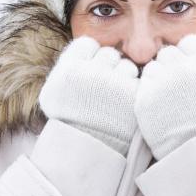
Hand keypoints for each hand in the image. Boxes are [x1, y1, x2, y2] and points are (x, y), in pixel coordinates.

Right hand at [38, 35, 138, 156]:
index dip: (91, 57)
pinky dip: (134, 90)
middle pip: (108, 54)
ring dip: (123, 78)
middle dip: (108, 67)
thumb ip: (68, 63)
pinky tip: (125, 104)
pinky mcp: (134, 98)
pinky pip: (141, 81)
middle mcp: (90, 75)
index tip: (89, 72)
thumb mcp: (55, 91)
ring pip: (126, 66)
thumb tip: (88, 44)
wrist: (91, 151)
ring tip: (114, 99)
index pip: (87, 44)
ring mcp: (114, 85)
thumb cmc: (72, 120)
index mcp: (69, 71)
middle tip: (103, 89)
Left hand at [134, 33, 195, 160]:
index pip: (189, 42)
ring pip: (154, 65)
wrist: (195, 148)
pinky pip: (144, 81)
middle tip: (178, 85)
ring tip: (170, 96)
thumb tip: (195, 41)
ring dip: (159, 76)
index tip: (190, 71)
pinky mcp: (145, 97)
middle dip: (172, 65)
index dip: (189, 56)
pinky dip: (150, 89)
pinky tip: (161, 103)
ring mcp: (163, 84)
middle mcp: (185, 70)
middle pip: (169, 52)